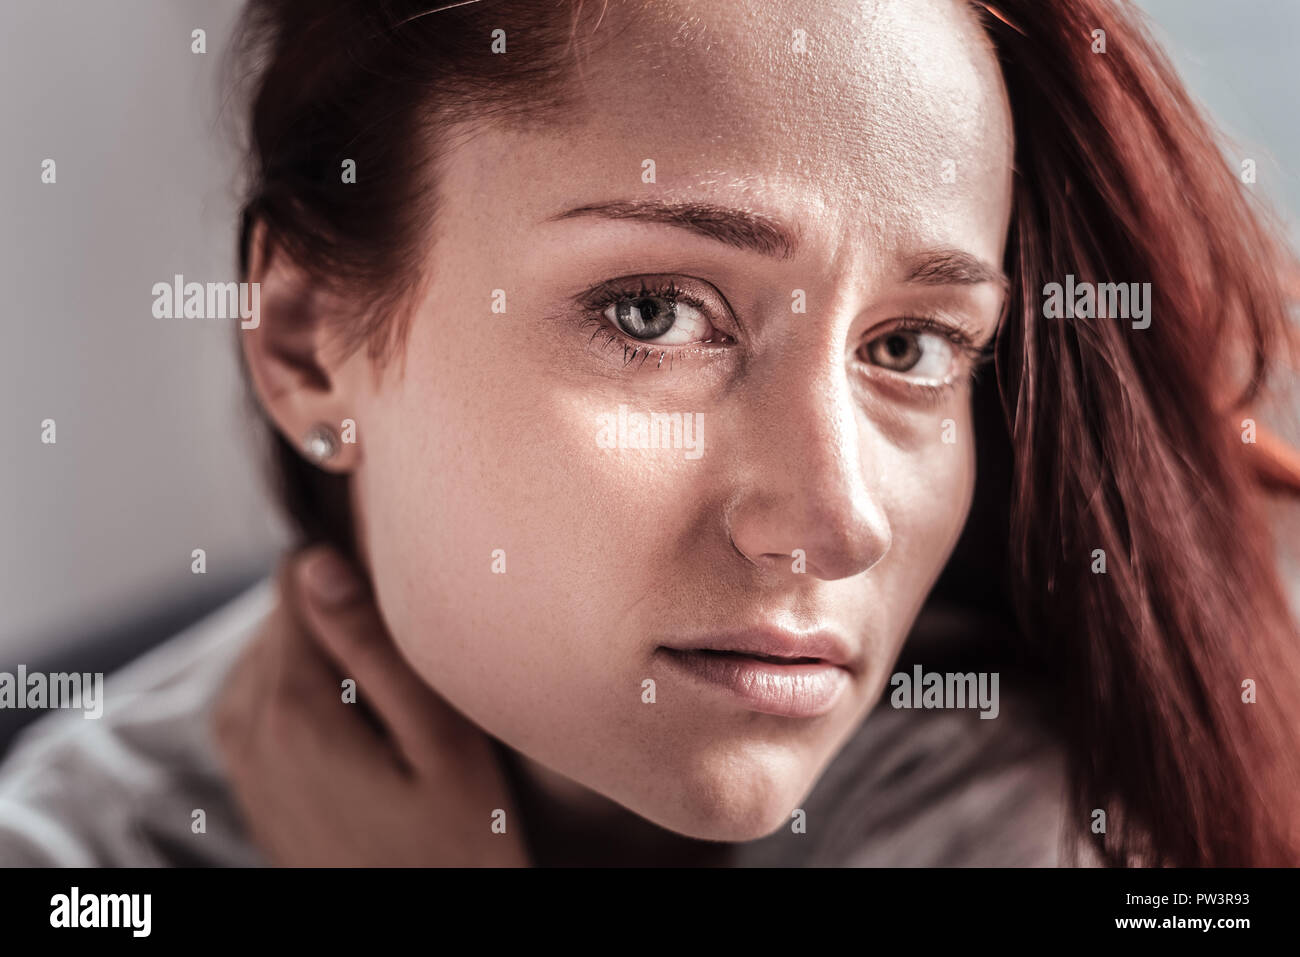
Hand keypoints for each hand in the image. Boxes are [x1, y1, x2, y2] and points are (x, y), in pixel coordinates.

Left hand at [212, 545, 528, 865]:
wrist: (420, 937)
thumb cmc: (454, 846)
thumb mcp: (439, 741)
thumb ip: (374, 648)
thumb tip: (318, 562)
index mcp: (289, 706)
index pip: (296, 580)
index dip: (355, 580)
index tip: (404, 621)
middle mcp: (246, 726)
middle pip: (282, 617)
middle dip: (341, 622)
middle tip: (409, 675)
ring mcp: (242, 758)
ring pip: (271, 655)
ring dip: (325, 659)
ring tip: (391, 706)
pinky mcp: (252, 782)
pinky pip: (263, 698)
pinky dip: (307, 693)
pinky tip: (361, 729)